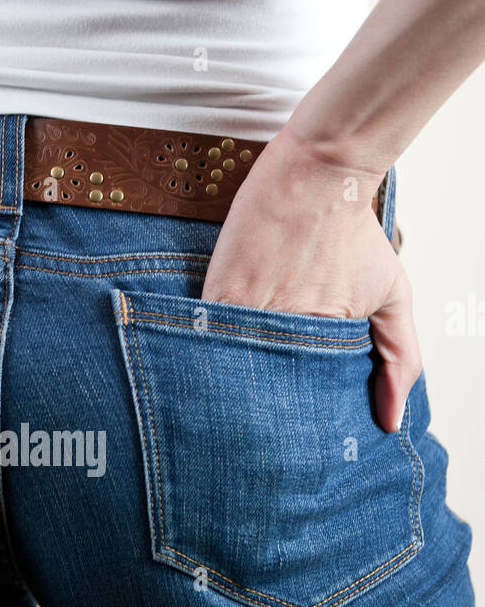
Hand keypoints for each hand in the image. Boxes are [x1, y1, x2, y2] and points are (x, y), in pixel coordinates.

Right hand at [200, 128, 421, 432]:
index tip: (287, 433)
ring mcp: (244, 311)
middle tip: (253, 427)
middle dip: (258, 409)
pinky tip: (212, 357)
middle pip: (261, 392)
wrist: (321, 174)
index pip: (300, 401)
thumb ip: (400, 358)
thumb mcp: (393, 295)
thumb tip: (389, 420)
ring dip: (229, 382)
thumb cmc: (355, 233)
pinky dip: (208, 349)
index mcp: (320, 338)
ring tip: (227, 397)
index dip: (292, 420)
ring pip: (229, 368)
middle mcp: (280, 330)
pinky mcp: (217, 292)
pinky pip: (206, 336)